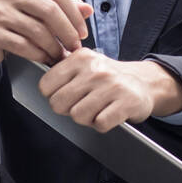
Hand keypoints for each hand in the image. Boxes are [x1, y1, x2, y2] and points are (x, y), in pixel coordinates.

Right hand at [0, 0, 94, 75]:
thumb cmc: (11, 22)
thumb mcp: (36, 10)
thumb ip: (61, 8)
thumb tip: (88, 9)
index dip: (75, 15)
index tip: (82, 33)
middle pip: (50, 11)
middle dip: (67, 32)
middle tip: (74, 47)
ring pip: (38, 31)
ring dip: (54, 48)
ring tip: (59, 56)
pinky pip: (24, 46)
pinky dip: (39, 55)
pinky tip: (44, 59)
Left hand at [37, 50, 181, 132]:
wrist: (144, 83)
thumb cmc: (107, 77)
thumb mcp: (84, 64)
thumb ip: (61, 69)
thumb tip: (37, 77)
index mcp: (80, 58)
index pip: (46, 86)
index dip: (53, 96)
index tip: (65, 95)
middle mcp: (95, 70)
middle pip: (59, 104)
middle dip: (68, 109)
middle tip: (81, 104)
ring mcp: (112, 86)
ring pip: (78, 116)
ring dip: (87, 118)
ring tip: (97, 108)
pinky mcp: (126, 103)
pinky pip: (100, 124)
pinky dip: (103, 124)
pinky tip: (109, 114)